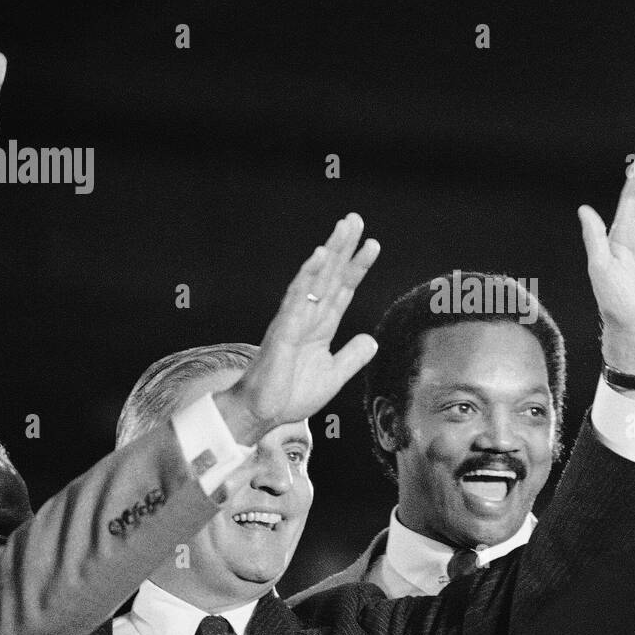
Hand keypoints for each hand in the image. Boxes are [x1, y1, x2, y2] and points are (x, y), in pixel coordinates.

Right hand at [216, 213, 380, 443]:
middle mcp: (308, 316)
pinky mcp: (284, 329)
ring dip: (331, 252)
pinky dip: (309, 275)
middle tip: (355, 219)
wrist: (263, 414)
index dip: (357, 267)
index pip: (342, 289)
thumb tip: (371, 340)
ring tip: (344, 228)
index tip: (372, 244)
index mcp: (320, 326)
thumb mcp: (332, 376)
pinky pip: (297, 297)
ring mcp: (294, 320)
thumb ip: (351, 357)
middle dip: (344, 248)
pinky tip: (319, 256)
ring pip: (315, 278)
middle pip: (330, 276)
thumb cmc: (290, 395)